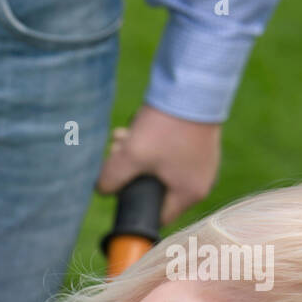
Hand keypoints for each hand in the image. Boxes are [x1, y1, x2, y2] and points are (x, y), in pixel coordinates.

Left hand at [95, 103, 221, 223]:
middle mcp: (201, 181)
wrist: (194, 83)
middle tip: (114, 154)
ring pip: (156, 168)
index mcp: (190, 193)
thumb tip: (100, 191)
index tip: (116, 191)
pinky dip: (148, 144)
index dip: (131, 206)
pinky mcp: (196, 143)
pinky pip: (167, 153)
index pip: (157, 217)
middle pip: (153, 189)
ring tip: (118, 138)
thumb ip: (111, 180)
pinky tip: (131, 129)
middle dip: (128, 174)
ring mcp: (200, 161)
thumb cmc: (166, 127)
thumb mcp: (131, 156)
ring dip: (134, 156)